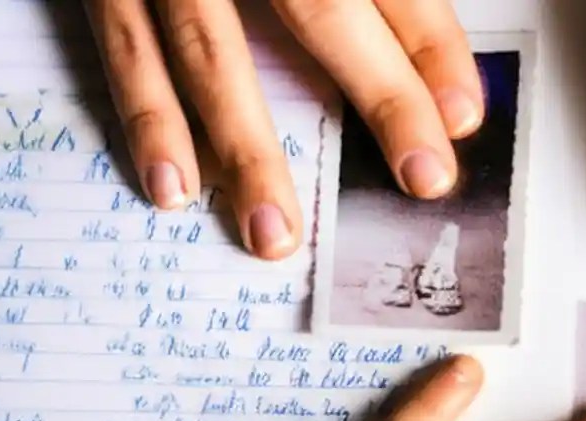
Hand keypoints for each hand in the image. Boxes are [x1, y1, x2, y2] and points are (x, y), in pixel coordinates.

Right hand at [83, 0, 482, 258]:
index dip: (429, 40)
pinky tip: (175, 188)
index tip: (464, 111)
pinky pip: (121, 50)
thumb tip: (421, 43)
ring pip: (210, 49)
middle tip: (424, 174)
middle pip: (318, 6)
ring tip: (277, 233)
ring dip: (247, 148)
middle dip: (381, 94)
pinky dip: (148, 121)